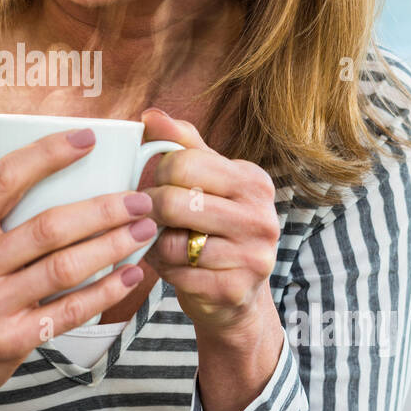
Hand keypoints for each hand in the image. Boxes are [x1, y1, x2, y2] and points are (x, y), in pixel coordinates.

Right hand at [0, 107, 157, 410]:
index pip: (5, 178)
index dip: (49, 153)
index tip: (90, 138)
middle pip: (48, 227)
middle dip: (103, 209)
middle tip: (141, 197)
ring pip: (64, 269)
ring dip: (113, 247)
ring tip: (146, 230)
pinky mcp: (13, 340)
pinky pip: (68, 312)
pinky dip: (104, 292)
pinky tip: (132, 275)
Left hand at [138, 108, 280, 341]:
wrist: (237, 295)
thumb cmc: (214, 228)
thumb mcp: (206, 181)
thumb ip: (181, 145)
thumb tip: (149, 115)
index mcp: (253, 181)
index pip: (184, 162)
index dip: (159, 175)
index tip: (160, 186)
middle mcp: (261, 217)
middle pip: (175, 202)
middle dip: (150, 210)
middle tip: (149, 216)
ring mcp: (252, 256)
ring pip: (173, 243)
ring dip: (156, 244)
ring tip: (163, 242)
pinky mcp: (234, 290)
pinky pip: (177, 275)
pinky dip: (165, 271)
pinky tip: (173, 267)